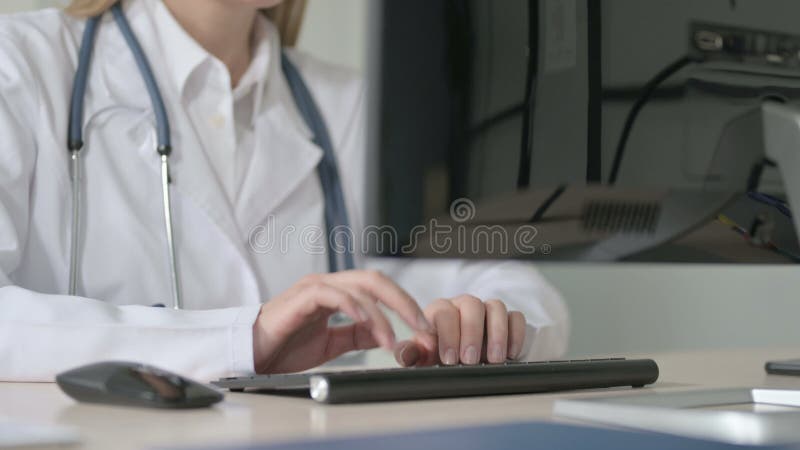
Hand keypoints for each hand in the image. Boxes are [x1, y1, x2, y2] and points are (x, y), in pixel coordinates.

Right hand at [252, 270, 433, 373]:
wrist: (251, 354)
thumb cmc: (284, 346)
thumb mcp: (331, 343)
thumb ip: (356, 335)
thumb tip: (384, 334)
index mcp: (336, 293)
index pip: (379, 289)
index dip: (404, 305)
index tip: (422, 328)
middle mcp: (328, 284)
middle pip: (376, 281)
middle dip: (403, 303)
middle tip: (422, 326)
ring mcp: (315, 288)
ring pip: (359, 288)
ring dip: (381, 315)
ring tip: (392, 341)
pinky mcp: (302, 297)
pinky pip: (333, 294)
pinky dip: (353, 306)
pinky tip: (366, 322)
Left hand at [393, 295, 526, 366]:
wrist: (462, 359)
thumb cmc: (440, 355)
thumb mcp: (424, 357)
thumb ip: (412, 353)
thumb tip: (404, 353)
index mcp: (440, 311)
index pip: (444, 311)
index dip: (447, 334)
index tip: (449, 359)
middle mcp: (464, 306)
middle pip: (471, 304)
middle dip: (471, 333)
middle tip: (470, 359)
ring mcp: (487, 310)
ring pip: (496, 306)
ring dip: (496, 333)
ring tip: (493, 359)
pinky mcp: (507, 319)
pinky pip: (516, 317)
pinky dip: (515, 333)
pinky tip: (511, 353)